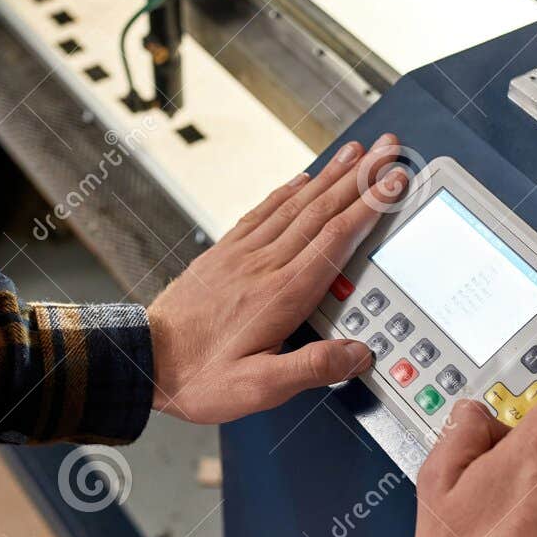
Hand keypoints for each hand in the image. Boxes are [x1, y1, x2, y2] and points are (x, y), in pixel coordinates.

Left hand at [148, 134, 408, 423]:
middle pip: (321, 211)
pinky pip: (262, 212)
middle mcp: (263, 266)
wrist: (142, 360)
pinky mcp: (223, 254)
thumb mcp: (258, 389)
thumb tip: (358, 354)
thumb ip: (310, 369)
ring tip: (356, 151)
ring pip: (295, 204)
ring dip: (330, 175)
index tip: (394, 182)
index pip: (334, 239)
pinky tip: (302, 179)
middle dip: (360, 177)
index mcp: (280, 295)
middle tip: (388, 148)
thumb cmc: (197, 378)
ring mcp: (241, 255)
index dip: (369, 208)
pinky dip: (287, 191)